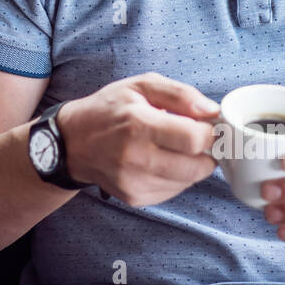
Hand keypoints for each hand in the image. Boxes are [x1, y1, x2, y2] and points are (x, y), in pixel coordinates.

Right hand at [57, 72, 220, 207]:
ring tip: (172, 148)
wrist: (72, 141)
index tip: (207, 126)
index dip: (209, 132)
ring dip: (190, 165)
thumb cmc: (109, 109)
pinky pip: (173, 191)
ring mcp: (134, 182)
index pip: (194, 139)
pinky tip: (159, 162)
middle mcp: (135, 158)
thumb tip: (212, 112)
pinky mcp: (134, 198)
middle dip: (205, 152)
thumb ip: (180, 94)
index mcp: (138, 124)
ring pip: (188, 181)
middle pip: (197, 167)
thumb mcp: (141, 86)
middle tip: (194, 138)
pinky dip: (174, 177)